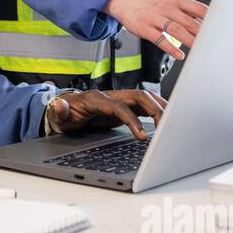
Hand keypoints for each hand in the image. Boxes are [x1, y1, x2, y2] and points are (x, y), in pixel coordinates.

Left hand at [46, 89, 167, 138]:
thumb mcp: (58, 116)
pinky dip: (157, 110)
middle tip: (166, 130)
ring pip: (145, 99)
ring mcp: (118, 100)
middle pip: (138, 96)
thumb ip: (59, 111)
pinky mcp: (124, 106)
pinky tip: (167, 119)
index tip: (142, 136)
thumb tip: (58, 104)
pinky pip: (144, 105)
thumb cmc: (64, 116)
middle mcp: (110, 96)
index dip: (132, 120)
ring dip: (160, 108)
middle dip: (155, 110)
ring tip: (173, 124)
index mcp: (96, 99)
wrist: (65, 113)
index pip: (120, 106)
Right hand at [104, 0, 208, 60]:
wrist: (126, 1)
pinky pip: (159, 39)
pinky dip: (170, 47)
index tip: (219, 28)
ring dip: (189, 40)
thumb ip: (187, 11)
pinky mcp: (145, 28)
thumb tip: (206, 22)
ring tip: (199, 49)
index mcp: (176, 0)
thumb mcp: (170, 0)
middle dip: (202, 33)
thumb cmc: (151, 4)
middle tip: (212, 42)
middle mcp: (167, 8)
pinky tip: (179, 54)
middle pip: (189, 22)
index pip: (198, 8)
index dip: (210, 19)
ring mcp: (155, 18)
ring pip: (176, 30)